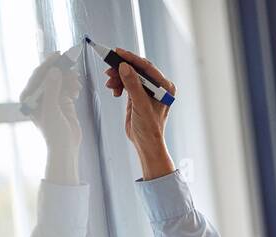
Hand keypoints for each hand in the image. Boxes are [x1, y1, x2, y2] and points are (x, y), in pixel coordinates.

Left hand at [20, 53, 81, 183]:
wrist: (65, 148)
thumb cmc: (54, 132)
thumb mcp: (51, 109)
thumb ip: (52, 89)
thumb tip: (54, 71)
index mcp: (29, 97)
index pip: (38, 75)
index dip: (48, 65)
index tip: (58, 56)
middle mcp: (39, 96)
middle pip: (49, 76)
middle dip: (61, 71)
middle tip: (71, 64)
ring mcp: (51, 99)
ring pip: (60, 81)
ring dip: (69, 79)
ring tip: (76, 83)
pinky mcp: (63, 103)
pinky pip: (67, 88)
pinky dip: (72, 86)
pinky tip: (77, 89)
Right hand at [103, 48, 175, 179]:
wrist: (146, 144)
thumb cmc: (149, 129)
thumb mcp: (140, 105)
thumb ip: (133, 85)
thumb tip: (125, 67)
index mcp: (165, 87)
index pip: (147, 67)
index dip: (131, 59)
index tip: (118, 53)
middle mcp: (158, 87)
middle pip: (137, 69)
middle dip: (122, 69)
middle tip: (109, 70)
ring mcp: (148, 91)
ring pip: (130, 75)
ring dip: (118, 77)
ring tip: (110, 83)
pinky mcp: (138, 95)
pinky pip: (127, 83)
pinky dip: (119, 84)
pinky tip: (114, 91)